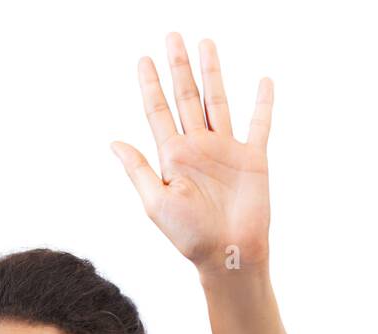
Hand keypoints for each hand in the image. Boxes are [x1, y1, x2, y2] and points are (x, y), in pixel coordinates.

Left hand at [110, 31, 272, 271]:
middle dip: (178, 67)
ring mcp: (225, 150)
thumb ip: (138, 171)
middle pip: (185, 97)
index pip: (157, 112)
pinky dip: (262, 103)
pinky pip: (259, 124)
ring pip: (217, 101)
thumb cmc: (190, 237)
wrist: (229, 254)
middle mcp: (198, 148)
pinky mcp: (252, 158)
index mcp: (173, 157)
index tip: (143, 60)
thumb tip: (114, 143)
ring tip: (205, 44)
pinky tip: (263, 81)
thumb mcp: (156, 203)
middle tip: (172, 36)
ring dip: (211, 73)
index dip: (150, 85)